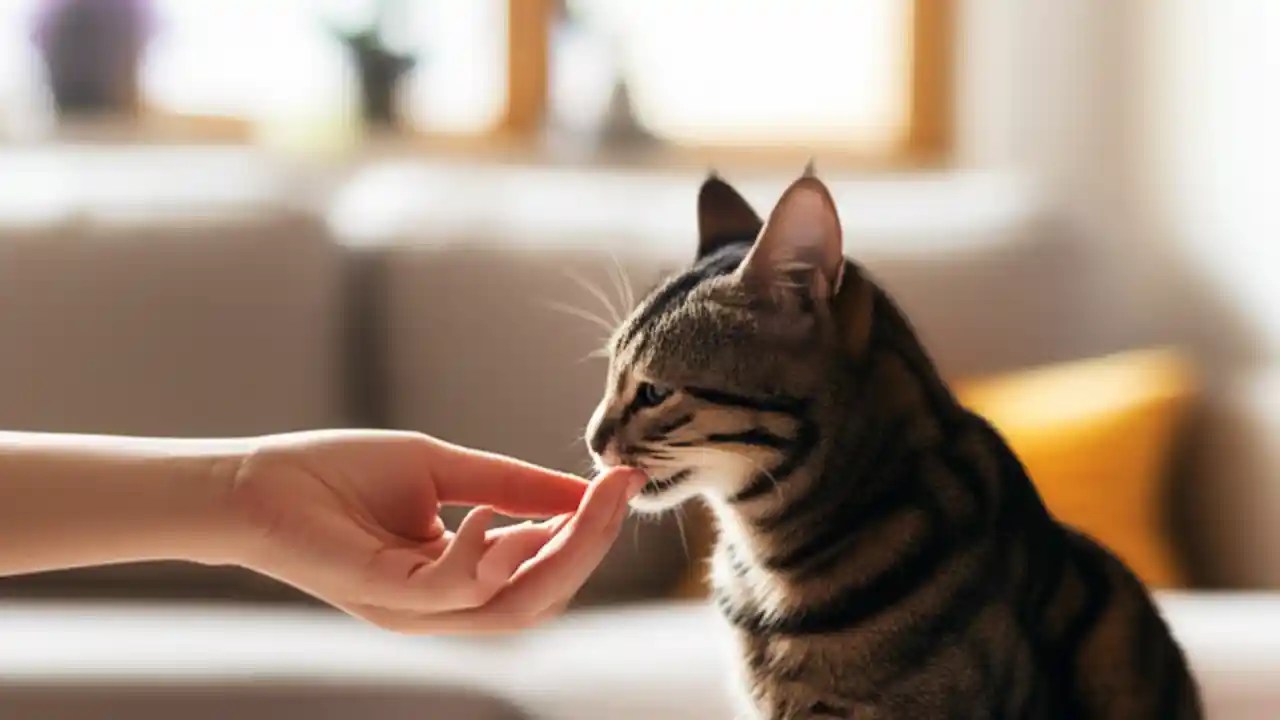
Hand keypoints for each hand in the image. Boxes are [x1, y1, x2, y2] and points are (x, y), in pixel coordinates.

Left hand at [223, 430, 643, 633]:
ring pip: (510, 606)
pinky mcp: (384, 596)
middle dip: (588, 546)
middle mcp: (443, 603)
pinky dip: (485, 556)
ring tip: (581, 505)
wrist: (254, 483)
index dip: (588, 530)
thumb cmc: (339, 473)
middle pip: (540, 598)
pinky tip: (494, 518)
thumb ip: (509, 485)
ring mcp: (414, 608)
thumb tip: (582, 488)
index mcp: (458, 575)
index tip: (624, 480)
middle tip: (618, 494)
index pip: (541, 570)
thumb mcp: (442, 470)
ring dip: (555, 556)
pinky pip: (453, 590)